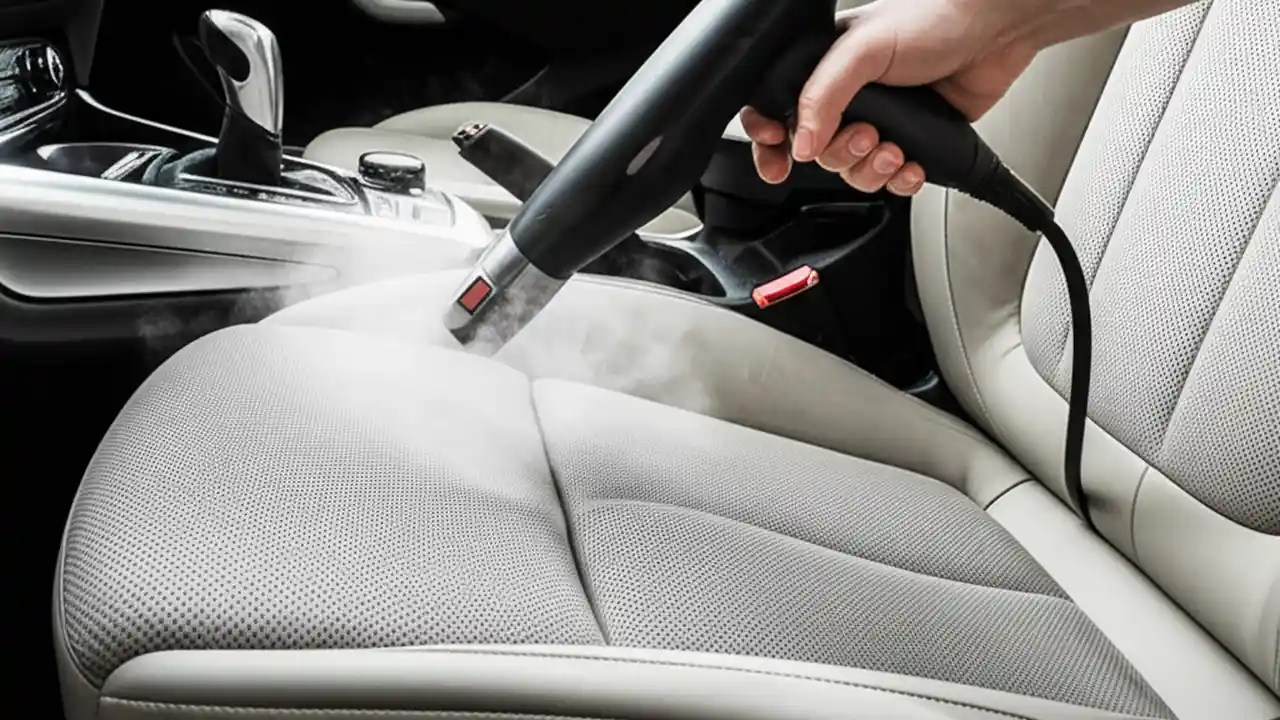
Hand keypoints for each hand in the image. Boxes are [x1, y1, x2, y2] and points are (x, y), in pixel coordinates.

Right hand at [743, 0, 1038, 195]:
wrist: (994, 29)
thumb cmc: (931, 19)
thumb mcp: (863, 51)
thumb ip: (823, 95)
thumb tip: (800, 143)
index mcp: (823, 72)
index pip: (779, 115)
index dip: (772, 144)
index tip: (780, 164)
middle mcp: (849, 100)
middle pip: (819, 154)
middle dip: (842, 154)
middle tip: (867, 135)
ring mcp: (882, 123)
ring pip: (854, 172)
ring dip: (873, 170)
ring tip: (896, 149)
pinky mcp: (914, 141)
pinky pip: (891, 181)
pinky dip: (901, 181)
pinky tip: (913, 164)